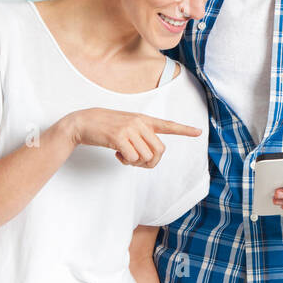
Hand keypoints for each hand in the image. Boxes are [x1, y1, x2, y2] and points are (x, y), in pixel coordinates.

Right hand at [64, 108, 201, 167]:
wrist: (83, 122)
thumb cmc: (106, 128)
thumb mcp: (127, 127)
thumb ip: (141, 136)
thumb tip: (151, 156)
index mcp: (144, 119)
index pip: (168, 125)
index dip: (184, 130)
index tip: (199, 132)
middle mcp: (140, 122)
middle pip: (159, 150)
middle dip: (150, 161)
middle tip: (135, 161)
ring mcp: (130, 129)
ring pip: (146, 156)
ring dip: (135, 162)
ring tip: (123, 155)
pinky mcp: (119, 137)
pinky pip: (132, 158)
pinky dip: (125, 161)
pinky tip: (116, 154)